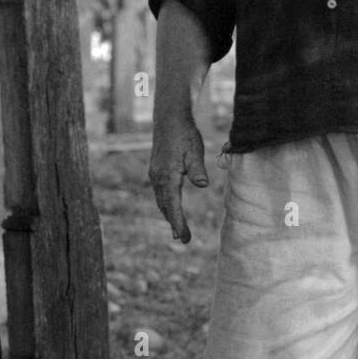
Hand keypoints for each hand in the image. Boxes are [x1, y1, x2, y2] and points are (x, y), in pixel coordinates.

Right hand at [148, 114, 209, 243]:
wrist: (169, 119)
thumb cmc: (185, 134)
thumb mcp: (195, 151)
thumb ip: (197, 169)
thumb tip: (202, 185)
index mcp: (167, 176)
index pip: (173, 205)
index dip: (178, 223)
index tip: (183, 237)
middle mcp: (158, 178)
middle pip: (165, 206)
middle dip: (174, 223)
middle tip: (183, 239)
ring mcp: (155, 174)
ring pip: (161, 200)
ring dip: (169, 215)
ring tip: (177, 229)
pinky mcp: (156, 171)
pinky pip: (160, 193)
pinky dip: (166, 204)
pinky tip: (171, 208)